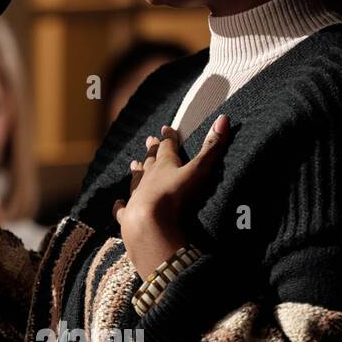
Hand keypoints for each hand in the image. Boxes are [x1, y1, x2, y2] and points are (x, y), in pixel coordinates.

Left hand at [113, 115, 231, 278]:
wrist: (149, 222)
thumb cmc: (175, 195)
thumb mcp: (199, 170)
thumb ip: (212, 148)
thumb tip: (223, 118)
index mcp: (164, 166)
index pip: (167, 147)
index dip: (169, 137)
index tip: (166, 128)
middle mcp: (147, 178)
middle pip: (150, 161)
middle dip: (152, 150)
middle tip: (149, 140)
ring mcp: (136, 196)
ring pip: (136, 181)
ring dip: (136, 172)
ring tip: (133, 164)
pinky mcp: (128, 216)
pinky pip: (122, 209)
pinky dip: (120, 206)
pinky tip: (117, 203)